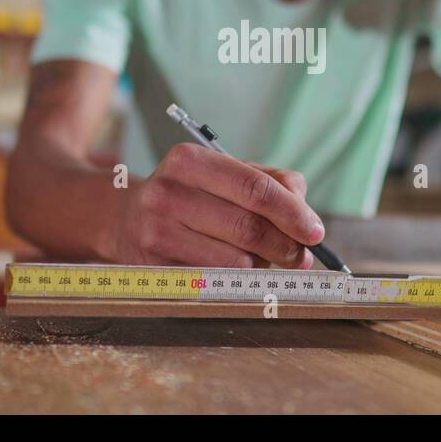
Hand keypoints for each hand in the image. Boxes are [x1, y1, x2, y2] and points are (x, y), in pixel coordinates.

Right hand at [111, 143, 323, 268]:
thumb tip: (307, 219)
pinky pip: (216, 280)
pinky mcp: (154, 266)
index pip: (255, 188)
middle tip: (301, 255)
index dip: (292, 212)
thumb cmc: (191, 196)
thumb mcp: (225, 175)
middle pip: (248, 227)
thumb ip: (272, 184)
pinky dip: (239, 280)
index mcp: (189, 160)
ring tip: (265, 258)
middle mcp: (167, 192)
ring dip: (263, 265)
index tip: (315, 232)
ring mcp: (156, 231)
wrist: (124, 219)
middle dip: (285, 245)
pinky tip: (240, 270)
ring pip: (235, 260)